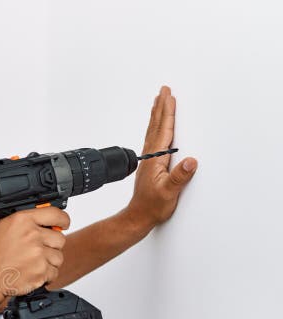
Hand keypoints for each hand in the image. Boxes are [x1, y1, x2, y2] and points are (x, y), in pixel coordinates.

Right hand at [0, 207, 69, 305]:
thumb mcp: (3, 227)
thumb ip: (25, 221)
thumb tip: (44, 219)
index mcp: (22, 220)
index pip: (56, 214)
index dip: (62, 220)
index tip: (63, 224)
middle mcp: (32, 235)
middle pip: (60, 238)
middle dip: (51, 245)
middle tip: (36, 251)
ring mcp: (38, 254)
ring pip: (59, 256)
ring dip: (49, 261)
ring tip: (31, 263)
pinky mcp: (41, 271)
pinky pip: (55, 271)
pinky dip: (46, 275)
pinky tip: (31, 272)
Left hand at [125, 86, 197, 228]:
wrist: (138, 217)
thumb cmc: (153, 206)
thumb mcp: (169, 193)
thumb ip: (179, 177)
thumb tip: (191, 161)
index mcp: (155, 159)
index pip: (163, 130)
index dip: (167, 113)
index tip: (169, 97)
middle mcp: (150, 157)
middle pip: (156, 126)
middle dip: (161, 107)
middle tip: (163, 90)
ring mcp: (149, 160)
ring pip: (153, 132)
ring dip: (157, 116)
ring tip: (158, 102)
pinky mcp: (151, 165)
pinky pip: (154, 140)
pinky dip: (156, 129)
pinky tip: (158, 129)